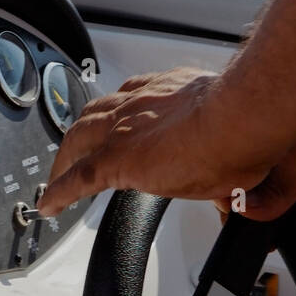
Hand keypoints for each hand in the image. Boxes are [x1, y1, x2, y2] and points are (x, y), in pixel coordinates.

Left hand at [37, 66, 274, 216]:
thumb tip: (243, 191)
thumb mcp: (235, 134)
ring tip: (57, 179)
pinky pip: (77, 178)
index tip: (120, 124)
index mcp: (167, 90)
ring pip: (79, 139)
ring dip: (65, 159)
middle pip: (97, 114)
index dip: (121, 112)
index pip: (133, 98)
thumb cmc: (246, 122)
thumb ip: (231, 155)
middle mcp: (141, 101)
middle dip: (83, 133)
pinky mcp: (117, 159)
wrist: (239, 118)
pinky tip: (50, 205)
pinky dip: (59, 191)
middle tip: (75, 154)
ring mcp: (125, 128)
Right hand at [220, 91, 295, 221]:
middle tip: (243, 215)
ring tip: (258, 227)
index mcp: (272, 131)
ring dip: (256, 219)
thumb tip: (248, 207)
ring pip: (260, 205)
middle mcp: (279, 154)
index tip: (225, 199)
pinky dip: (276, 232)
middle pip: (242, 184)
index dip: (226, 179)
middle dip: (236, 202)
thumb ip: (282, 179)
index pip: (234, 158)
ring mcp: (295, 178)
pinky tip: (274, 235)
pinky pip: (284, 220)